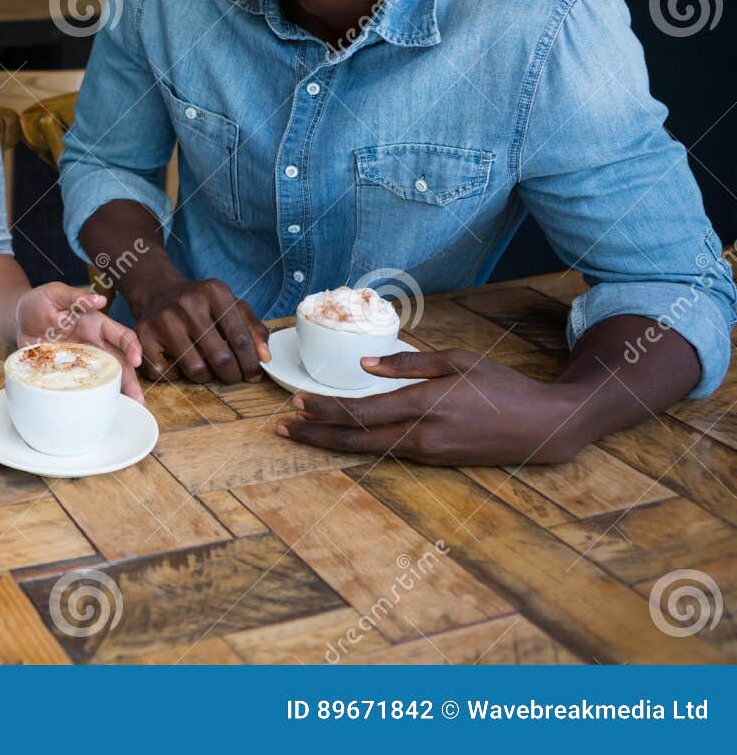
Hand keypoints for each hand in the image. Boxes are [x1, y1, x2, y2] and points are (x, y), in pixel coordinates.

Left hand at [13, 283, 144, 401]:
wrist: (18, 320)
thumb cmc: (39, 302)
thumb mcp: (55, 293)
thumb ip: (76, 297)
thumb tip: (100, 300)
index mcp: (96, 324)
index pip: (122, 336)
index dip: (132, 347)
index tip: (136, 360)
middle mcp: (93, 344)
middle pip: (119, 364)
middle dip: (131, 381)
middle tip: (138, 400)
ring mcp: (81, 361)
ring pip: (105, 379)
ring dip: (116, 394)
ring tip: (126, 410)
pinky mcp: (66, 373)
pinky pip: (82, 387)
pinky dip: (92, 398)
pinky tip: (100, 410)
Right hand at [129, 275, 270, 384]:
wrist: (158, 290)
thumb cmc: (200, 303)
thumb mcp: (230, 305)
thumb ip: (252, 328)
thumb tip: (264, 357)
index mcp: (214, 291)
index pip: (241, 338)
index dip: (251, 363)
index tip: (254, 375)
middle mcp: (187, 303)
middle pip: (220, 358)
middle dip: (232, 375)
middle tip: (232, 377)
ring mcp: (163, 319)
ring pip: (195, 369)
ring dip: (205, 376)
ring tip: (207, 368)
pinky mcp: (143, 334)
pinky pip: (167, 373)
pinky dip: (176, 375)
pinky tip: (180, 363)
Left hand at [276, 347, 584, 465]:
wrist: (542, 428)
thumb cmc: (501, 386)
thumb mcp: (457, 360)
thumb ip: (407, 364)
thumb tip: (364, 364)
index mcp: (424, 405)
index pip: (360, 412)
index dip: (323, 410)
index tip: (295, 403)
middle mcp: (421, 435)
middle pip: (354, 440)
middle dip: (313, 435)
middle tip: (280, 429)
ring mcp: (427, 453)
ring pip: (367, 450)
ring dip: (331, 443)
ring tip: (299, 434)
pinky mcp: (434, 462)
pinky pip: (387, 452)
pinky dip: (358, 445)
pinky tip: (341, 438)